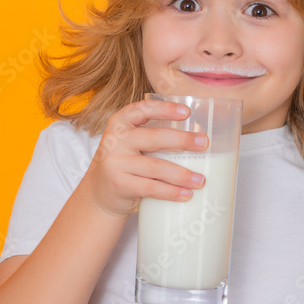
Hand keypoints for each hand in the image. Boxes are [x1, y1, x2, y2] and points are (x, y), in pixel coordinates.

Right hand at [80, 99, 208, 217]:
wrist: (99, 193)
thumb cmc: (126, 163)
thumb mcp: (130, 143)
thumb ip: (153, 137)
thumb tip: (197, 138)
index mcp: (120, 123)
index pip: (142, 110)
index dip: (164, 109)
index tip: (186, 112)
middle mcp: (116, 140)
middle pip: (153, 138)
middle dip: (182, 140)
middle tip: (204, 143)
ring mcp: (116, 163)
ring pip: (155, 167)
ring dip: (181, 174)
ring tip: (200, 180)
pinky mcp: (120, 185)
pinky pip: (150, 187)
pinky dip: (171, 192)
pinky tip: (186, 194)